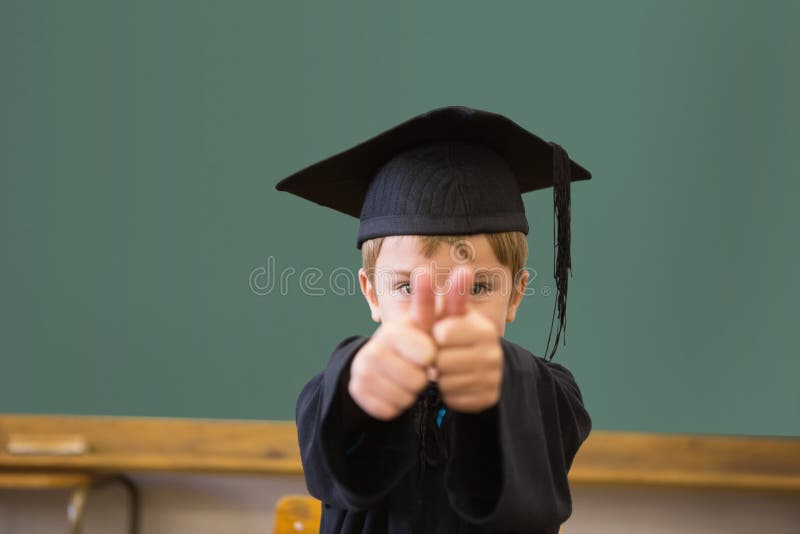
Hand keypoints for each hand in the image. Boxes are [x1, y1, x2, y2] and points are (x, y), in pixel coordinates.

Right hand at [348, 271, 437, 420]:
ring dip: (411, 392)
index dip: (429, 356)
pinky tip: (396, 392)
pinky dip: (397, 405)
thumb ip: (450, 303)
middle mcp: (373, 348)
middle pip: (414, 378)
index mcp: (394, 330)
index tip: (429, 355)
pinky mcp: (358, 391)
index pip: (424, 352)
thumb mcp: (433, 324)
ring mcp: (362, 370)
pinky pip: (388, 409)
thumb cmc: (415, 342)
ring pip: (402, 396)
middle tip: (419, 370)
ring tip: (409, 380)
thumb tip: (466, 270)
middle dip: (422, 377)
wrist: (378, 365)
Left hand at [432, 267, 503, 412]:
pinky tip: (455, 382)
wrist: (486, 368)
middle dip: (435, 358)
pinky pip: (453, 398)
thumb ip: (453, 296)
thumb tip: (463, 268)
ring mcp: (492, 379)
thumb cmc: (460, 336)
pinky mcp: (487, 399)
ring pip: (446, 382)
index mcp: (484, 329)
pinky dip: (449, 392)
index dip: (436, 335)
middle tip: (441, 354)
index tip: (439, 333)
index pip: (444, 332)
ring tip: (447, 368)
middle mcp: (493, 354)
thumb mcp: (455, 316)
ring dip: (440, 376)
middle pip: (441, 360)